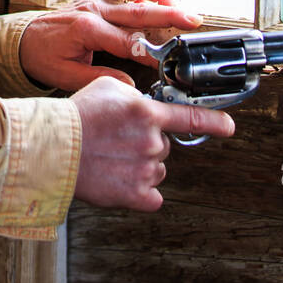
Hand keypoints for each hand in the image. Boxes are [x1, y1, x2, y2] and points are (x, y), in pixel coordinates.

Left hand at [19, 0, 203, 91]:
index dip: (151, 50)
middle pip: (138, 9)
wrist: (23, 40)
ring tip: (176, 5)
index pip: (128, 40)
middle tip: (192, 20)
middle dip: (168, 13)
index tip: (171, 57)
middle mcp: (93, 8)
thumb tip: (131, 86)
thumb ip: (100, 79)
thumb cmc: (44, 58)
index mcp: (87, 30)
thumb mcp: (67, 76)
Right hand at [72, 77, 234, 210]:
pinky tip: (120, 179)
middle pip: (164, 144)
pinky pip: (151, 196)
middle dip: (146, 142)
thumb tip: (143, 102)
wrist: (54, 147)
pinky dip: (140, 191)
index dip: (215, 122)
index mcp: (147, 112)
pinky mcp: (136, 194)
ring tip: (113, 158)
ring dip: (141, 165)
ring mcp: (146, 169)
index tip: (229, 126)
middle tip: (119, 140)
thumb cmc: (76, 116)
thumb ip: (133, 94)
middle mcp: (151, 141)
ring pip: (156, 168)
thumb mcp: (106, 87)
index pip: (191, 117)